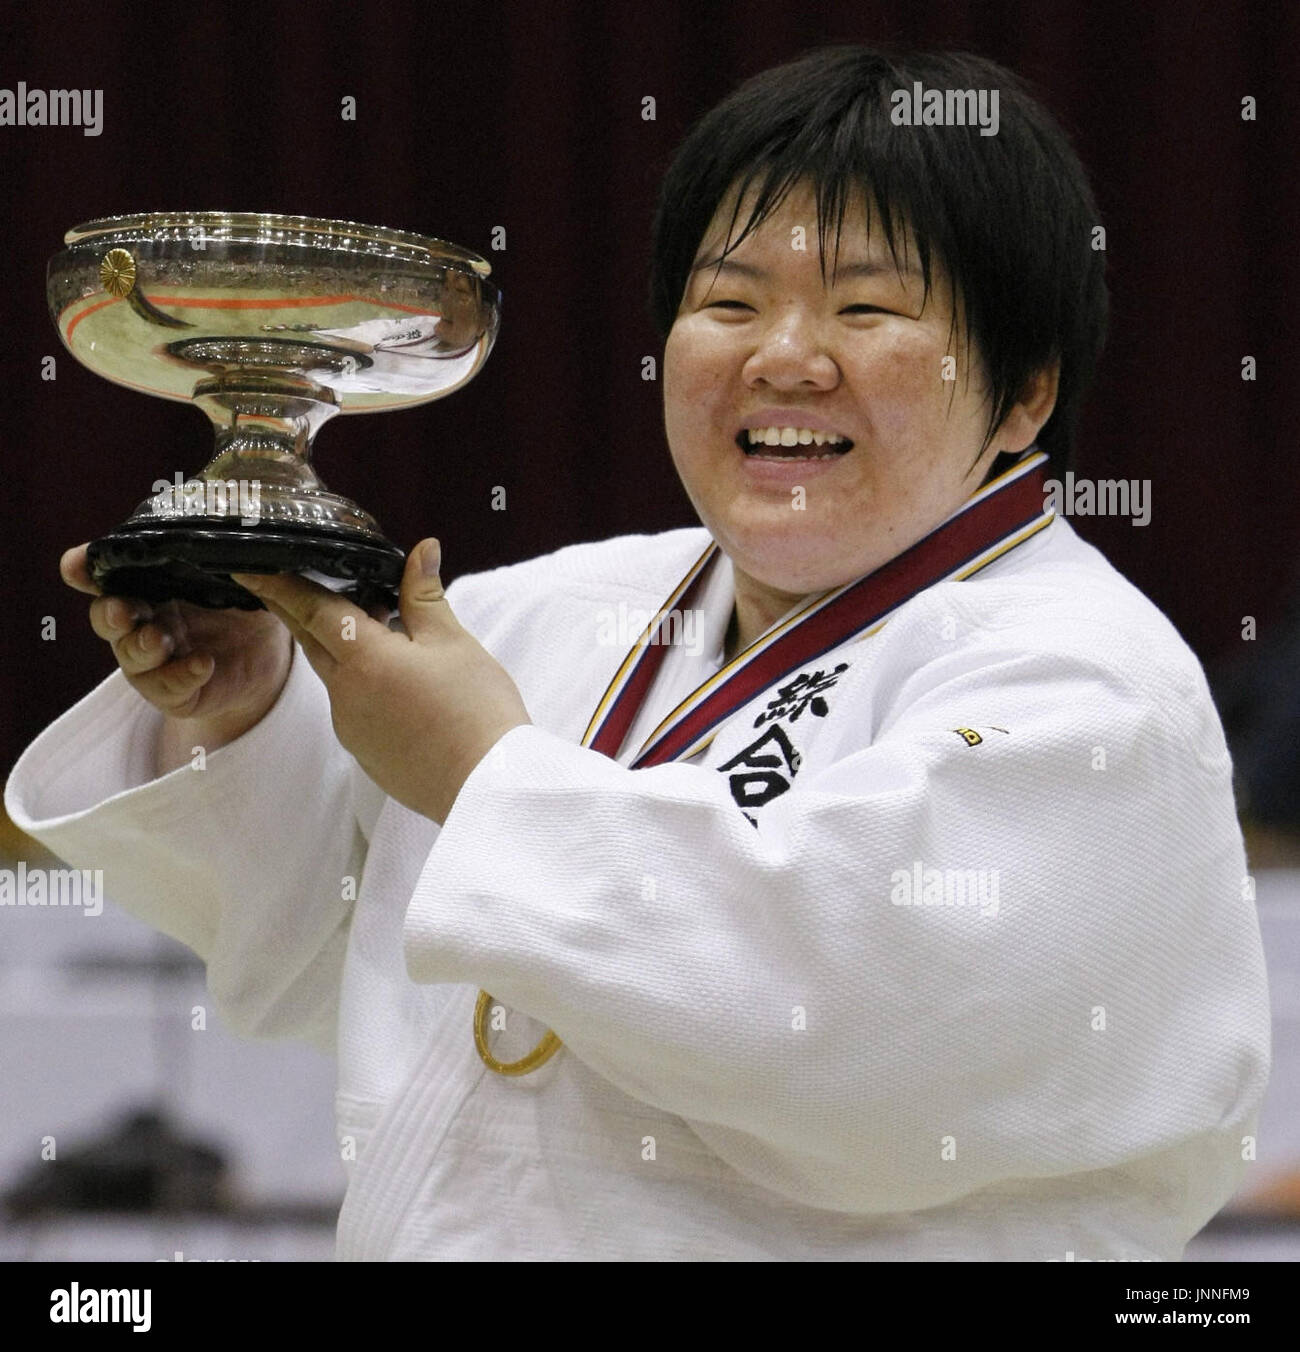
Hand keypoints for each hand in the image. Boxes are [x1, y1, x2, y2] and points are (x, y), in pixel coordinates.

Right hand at [63, 543, 293, 771]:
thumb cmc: (246, 604)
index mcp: (150, 585)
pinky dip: (182, 675)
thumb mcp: (242, 575)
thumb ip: (230, 557)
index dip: (85, 568)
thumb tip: (233, 532)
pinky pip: (168, 688)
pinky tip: (203, 663)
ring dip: (142, 646)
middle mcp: (144, 620)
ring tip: (161, 639)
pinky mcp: (176, 692)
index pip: (107, 573)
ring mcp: (156, 660)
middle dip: (109, 613)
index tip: (76, 564)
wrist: (271, 656)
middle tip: (123, 611)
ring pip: (131, 655)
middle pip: (108, 616)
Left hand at [232, 539, 530, 823]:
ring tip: (376, 625)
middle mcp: (345, 696)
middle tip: (285, 585)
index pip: (311, 610)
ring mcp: (352, 729)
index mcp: (364, 660)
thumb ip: (425, 596)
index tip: (248, 568)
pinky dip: (362, 684)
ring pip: (334, 677)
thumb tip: (422, 550)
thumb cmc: (476, 710)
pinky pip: (353, 707)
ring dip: (341, 649)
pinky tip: (397, 680)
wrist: (487, 785)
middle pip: (312, 643)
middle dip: (298, 613)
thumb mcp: (453, 642)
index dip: (279, 585)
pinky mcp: (367, 753)